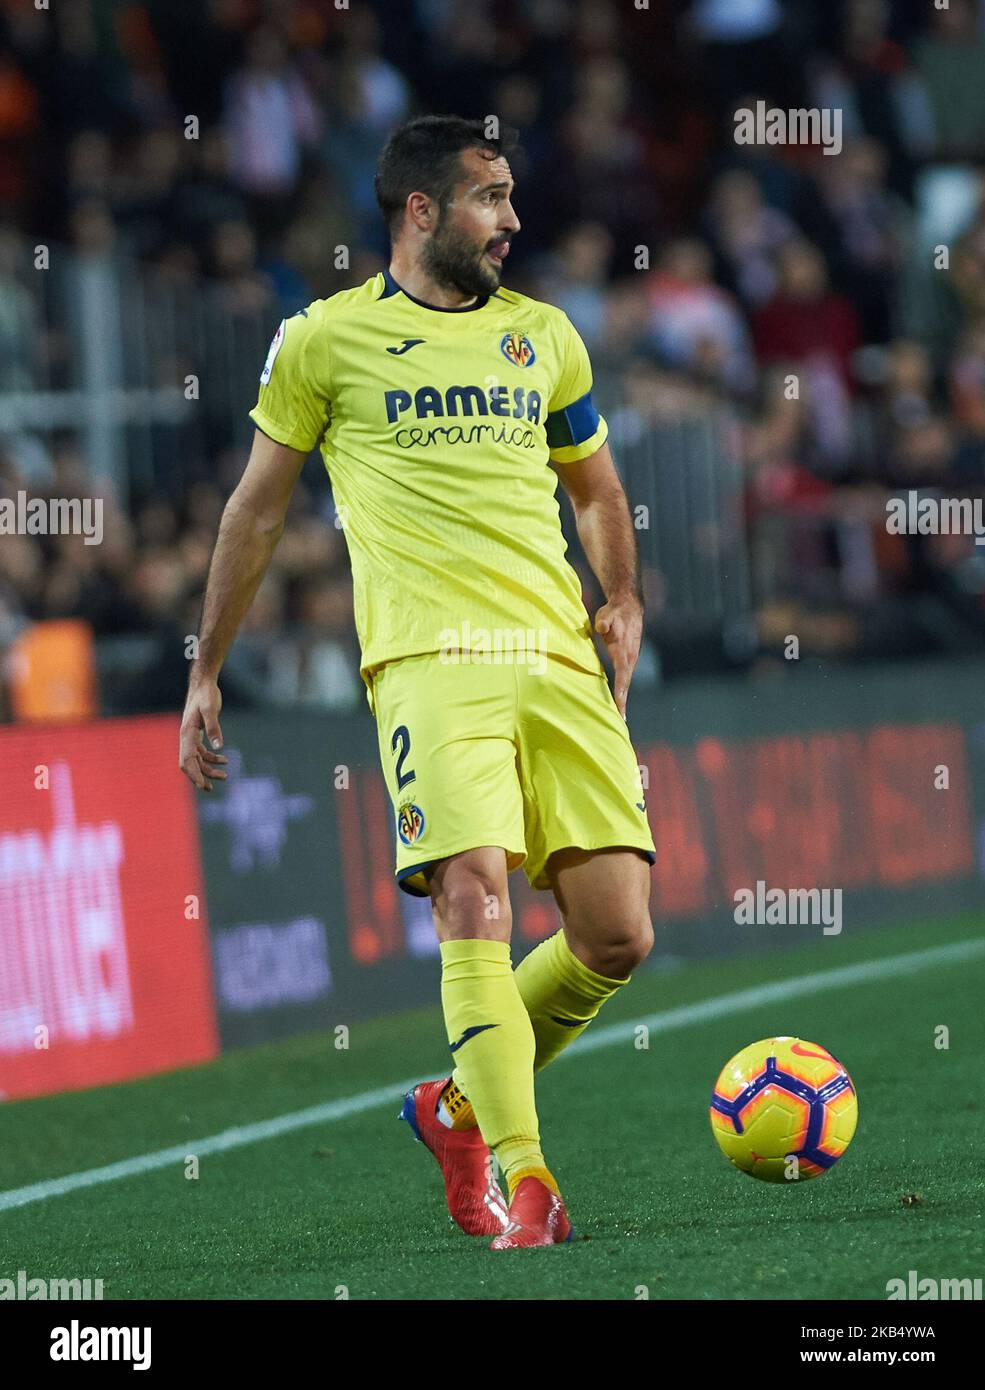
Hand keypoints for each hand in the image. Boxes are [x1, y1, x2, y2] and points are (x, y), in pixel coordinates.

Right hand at [179, 678, 228, 791]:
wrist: (203, 684)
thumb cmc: (206, 695)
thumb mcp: (211, 709)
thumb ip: (214, 728)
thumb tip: (220, 747)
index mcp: (186, 734)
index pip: (187, 760)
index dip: (194, 775)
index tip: (203, 785)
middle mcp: (186, 737)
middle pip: (190, 764)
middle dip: (199, 776)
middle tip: (210, 788)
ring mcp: (191, 737)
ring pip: (197, 760)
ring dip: (208, 769)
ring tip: (224, 776)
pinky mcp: (198, 734)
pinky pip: (202, 752)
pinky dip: (212, 758)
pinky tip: (225, 760)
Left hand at [594, 595, 642, 718]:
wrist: (629, 606)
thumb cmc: (614, 613)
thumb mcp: (607, 614)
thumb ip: (604, 622)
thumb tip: (602, 627)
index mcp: (624, 651)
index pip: (622, 675)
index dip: (621, 691)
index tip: (620, 706)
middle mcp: (630, 658)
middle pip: (626, 684)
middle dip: (622, 702)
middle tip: (620, 721)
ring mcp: (630, 659)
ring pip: (626, 682)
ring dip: (622, 699)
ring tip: (619, 717)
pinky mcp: (627, 659)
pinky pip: (624, 678)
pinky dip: (621, 690)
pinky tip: (617, 701)